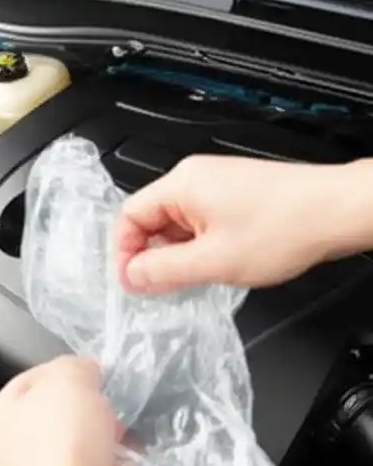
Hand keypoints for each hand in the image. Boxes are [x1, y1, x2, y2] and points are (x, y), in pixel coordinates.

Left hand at [0, 357, 132, 465]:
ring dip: (93, 463)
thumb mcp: (69, 382)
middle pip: (42, 436)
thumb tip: (80, 373)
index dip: (61, 379)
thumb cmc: (62, 448)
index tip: (93, 381)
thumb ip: (72, 370)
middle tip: (109, 425)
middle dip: (81, 427)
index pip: (21, 392)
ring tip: (118, 463)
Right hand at [115, 155, 364, 293]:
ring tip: (198, 278)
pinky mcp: (236, 194)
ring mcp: (217, 184)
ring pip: (177, 224)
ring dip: (178, 254)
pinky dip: (200, 246)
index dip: (124, 254)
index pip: (128, 217)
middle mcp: (195, 177)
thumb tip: (130, 277)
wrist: (341, 210)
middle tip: (162, 288)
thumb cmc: (288, 226)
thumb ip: (163, 271)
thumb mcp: (213, 261)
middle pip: (151, 220)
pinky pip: (201, 222)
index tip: (131, 282)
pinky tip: (217, 265)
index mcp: (181, 184)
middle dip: (152, 256)